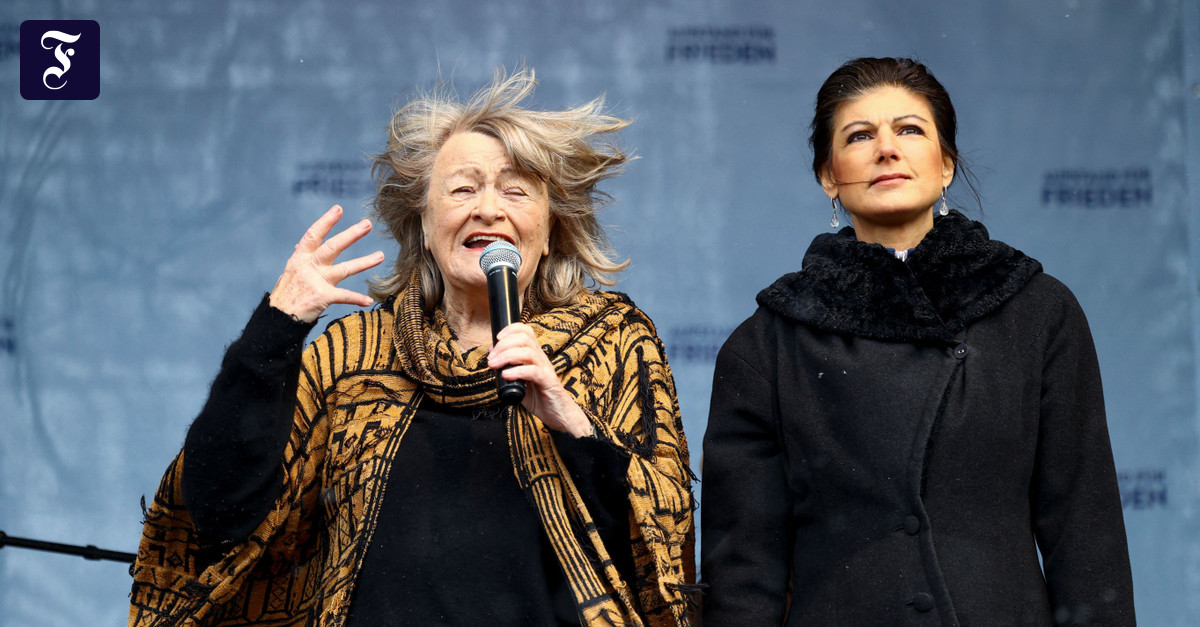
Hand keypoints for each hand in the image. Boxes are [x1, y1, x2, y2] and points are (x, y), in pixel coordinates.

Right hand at [268, 205, 384, 322]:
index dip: (326, 221)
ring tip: (381, 255)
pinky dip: (357, 298)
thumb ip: (300, 258)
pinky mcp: (322, 297)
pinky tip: (368, 300)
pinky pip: (343, 296)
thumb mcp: (290, 271)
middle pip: (333, 247)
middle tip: (368, 224)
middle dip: (351, 234)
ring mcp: (316, 281)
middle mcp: (309, 266)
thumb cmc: (285, 295)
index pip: (314, 235)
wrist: (277, 318)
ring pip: (345, 268)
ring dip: (365, 262)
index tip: (339, 209)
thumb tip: (300, 244)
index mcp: (300, 257)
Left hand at [488, 323, 594, 437]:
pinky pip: (533, 371)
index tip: (497, 338)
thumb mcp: (520, 380)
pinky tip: (506, 375)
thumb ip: (508, 369)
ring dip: (507, 356)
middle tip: (491, 358)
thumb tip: (492, 359)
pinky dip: (517, 371)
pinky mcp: (548, 382)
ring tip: (494, 365)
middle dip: (503, 345)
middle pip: (524, 339)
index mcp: (535, 355)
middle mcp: (541, 358)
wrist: (557, 414)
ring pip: (528, 352)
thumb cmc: (539, 397)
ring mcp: (546, 369)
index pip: (526, 331)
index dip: (511, 329)